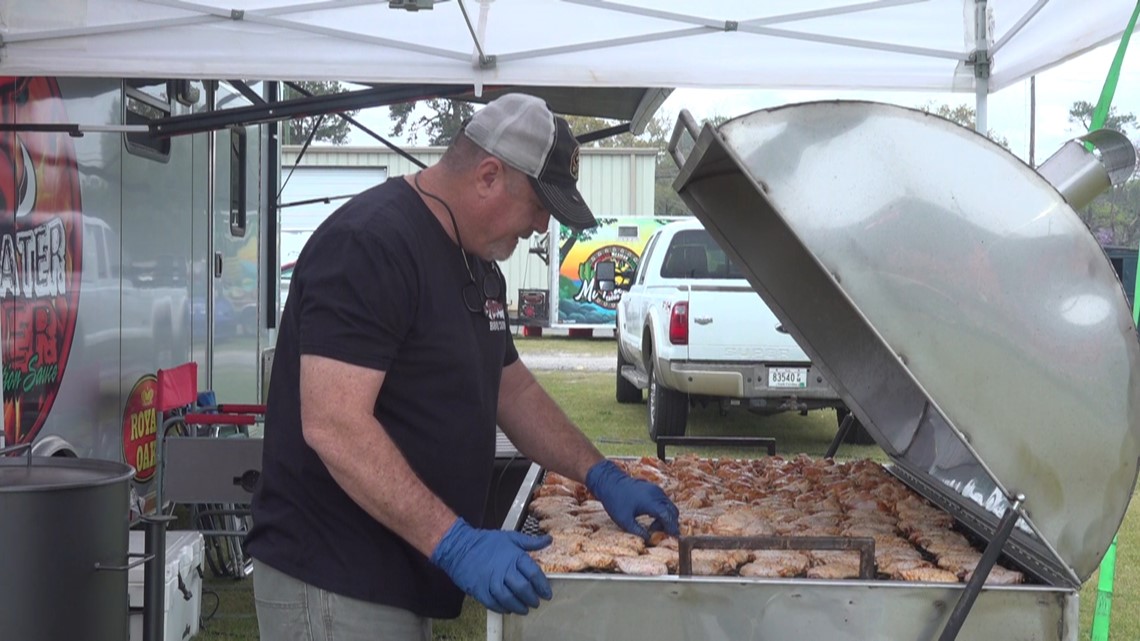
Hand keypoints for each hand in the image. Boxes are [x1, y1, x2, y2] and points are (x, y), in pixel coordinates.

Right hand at [430, 517, 552, 614]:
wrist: (459, 547)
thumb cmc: (486, 542)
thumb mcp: (510, 537)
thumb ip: (530, 542)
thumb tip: (549, 540)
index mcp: (514, 556)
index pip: (534, 573)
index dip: (542, 585)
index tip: (547, 593)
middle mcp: (504, 570)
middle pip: (523, 588)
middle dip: (532, 598)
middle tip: (536, 602)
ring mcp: (491, 581)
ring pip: (509, 599)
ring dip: (519, 606)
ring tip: (525, 609)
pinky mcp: (480, 591)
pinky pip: (494, 604)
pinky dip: (503, 609)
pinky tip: (509, 609)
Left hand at [585, 459, 680, 538]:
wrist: (609, 482)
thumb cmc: (615, 501)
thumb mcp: (624, 521)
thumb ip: (638, 531)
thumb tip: (649, 539)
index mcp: (651, 502)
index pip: (668, 516)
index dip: (672, 528)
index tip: (674, 537)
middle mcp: (657, 495)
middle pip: (672, 511)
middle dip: (670, 524)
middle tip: (661, 534)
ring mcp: (656, 490)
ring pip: (669, 506)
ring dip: (666, 517)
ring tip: (652, 527)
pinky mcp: (654, 489)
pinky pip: (664, 501)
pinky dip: (662, 511)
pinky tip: (651, 517)